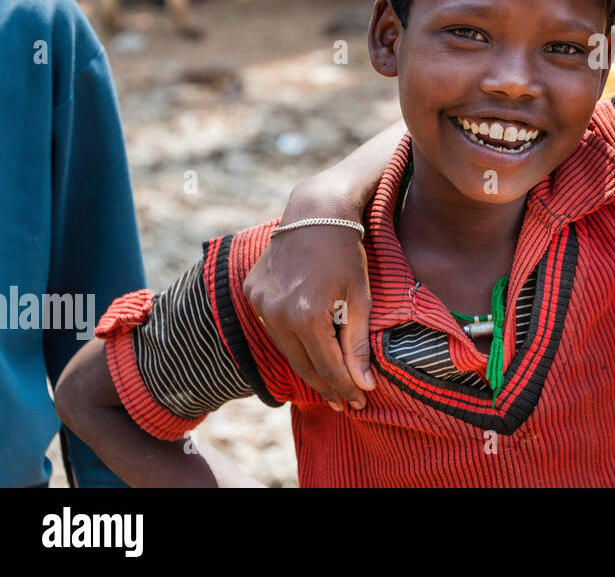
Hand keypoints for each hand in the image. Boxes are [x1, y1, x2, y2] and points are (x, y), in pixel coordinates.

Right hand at [244, 211, 374, 411]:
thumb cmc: (346, 253)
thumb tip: (363, 385)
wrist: (316, 212)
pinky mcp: (252, 292)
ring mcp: (260, 303)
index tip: (359, 402)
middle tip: (345, 402)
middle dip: (327, 386)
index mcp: (306, 315)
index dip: (345, 388)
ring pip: (285, 349)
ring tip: (330, 384)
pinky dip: (292, 341)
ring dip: (308, 368)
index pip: (327, 367)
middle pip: (303, 364)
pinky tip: (309, 350)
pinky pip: (273, 327)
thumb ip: (356, 344)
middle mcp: (276, 313)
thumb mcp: (360, 297)